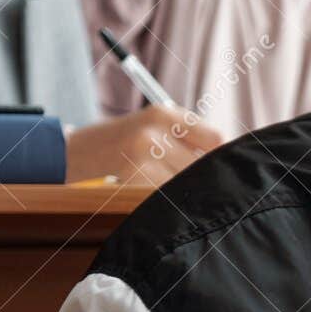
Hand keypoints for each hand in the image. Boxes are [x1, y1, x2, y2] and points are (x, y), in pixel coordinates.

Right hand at [65, 105, 223, 185]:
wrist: (81, 150)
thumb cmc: (129, 140)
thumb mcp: (157, 125)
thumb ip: (191, 137)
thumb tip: (229, 160)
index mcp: (164, 114)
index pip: (214, 139)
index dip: (220, 155)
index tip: (218, 166)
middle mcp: (154, 132)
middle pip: (201, 164)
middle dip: (202, 175)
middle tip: (199, 182)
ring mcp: (143, 156)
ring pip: (186, 182)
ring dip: (186, 189)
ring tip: (172, 184)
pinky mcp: (134, 178)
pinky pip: (166, 193)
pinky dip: (168, 196)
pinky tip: (158, 191)